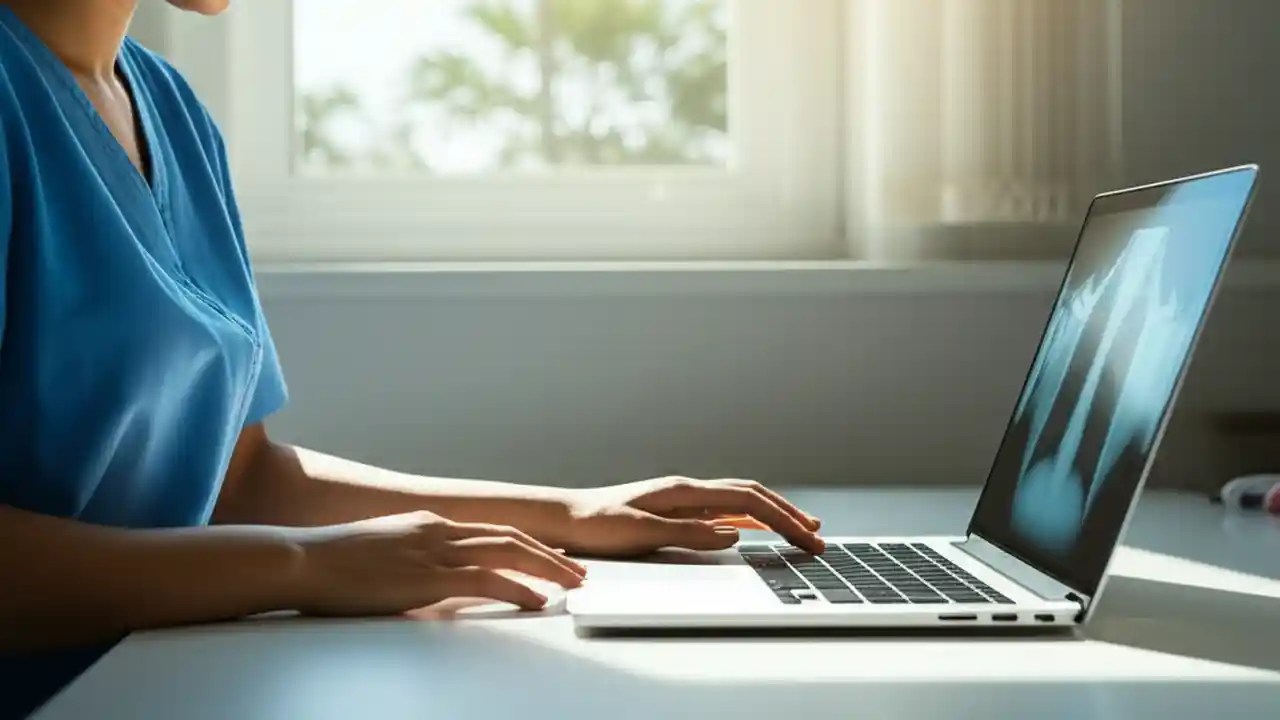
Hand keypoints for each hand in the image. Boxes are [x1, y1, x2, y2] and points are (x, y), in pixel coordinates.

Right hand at [293, 511, 586, 615]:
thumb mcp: (382, 555)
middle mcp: (439, 530)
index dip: (526, 542)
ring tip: (571, 583)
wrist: (301, 560)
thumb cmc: (331, 564)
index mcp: (429, 524)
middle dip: (548, 554)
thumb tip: (431, 582)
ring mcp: (435, 550)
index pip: (490, 530)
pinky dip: (517, 588)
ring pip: (508, 553)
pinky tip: (536, 600)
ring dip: (546, 568)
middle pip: (510, 537)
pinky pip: (486, 580)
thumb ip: (413, 562)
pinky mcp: (428, 576)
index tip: (549, 555)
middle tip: (577, 569)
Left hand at [562, 477, 823, 556]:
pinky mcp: (675, 512)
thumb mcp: (640, 533)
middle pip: (753, 496)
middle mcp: (687, 490)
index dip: (784, 520)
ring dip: (774, 515)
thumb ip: (687, 534)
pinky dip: (750, 520)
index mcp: (683, 491)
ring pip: (741, 501)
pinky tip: (757, 531)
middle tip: (818, 538)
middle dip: (789, 515)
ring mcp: (682, 500)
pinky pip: (723, 512)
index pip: (749, 501)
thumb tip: (733, 536)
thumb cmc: (594, 526)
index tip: (809, 539)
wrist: (562, 518)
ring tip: (801, 530)